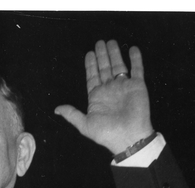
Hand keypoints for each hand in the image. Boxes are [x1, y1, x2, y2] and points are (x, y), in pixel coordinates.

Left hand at [54, 40, 153, 154]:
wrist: (129, 137)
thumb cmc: (106, 133)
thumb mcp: (84, 124)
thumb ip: (71, 114)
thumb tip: (56, 109)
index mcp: (97, 97)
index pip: (92, 77)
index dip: (90, 65)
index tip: (89, 53)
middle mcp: (110, 90)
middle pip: (104, 68)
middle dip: (101, 55)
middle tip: (99, 42)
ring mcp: (124, 87)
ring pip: (118, 66)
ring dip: (114, 54)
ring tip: (110, 42)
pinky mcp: (138, 86)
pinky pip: (137, 69)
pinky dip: (135, 59)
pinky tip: (132, 49)